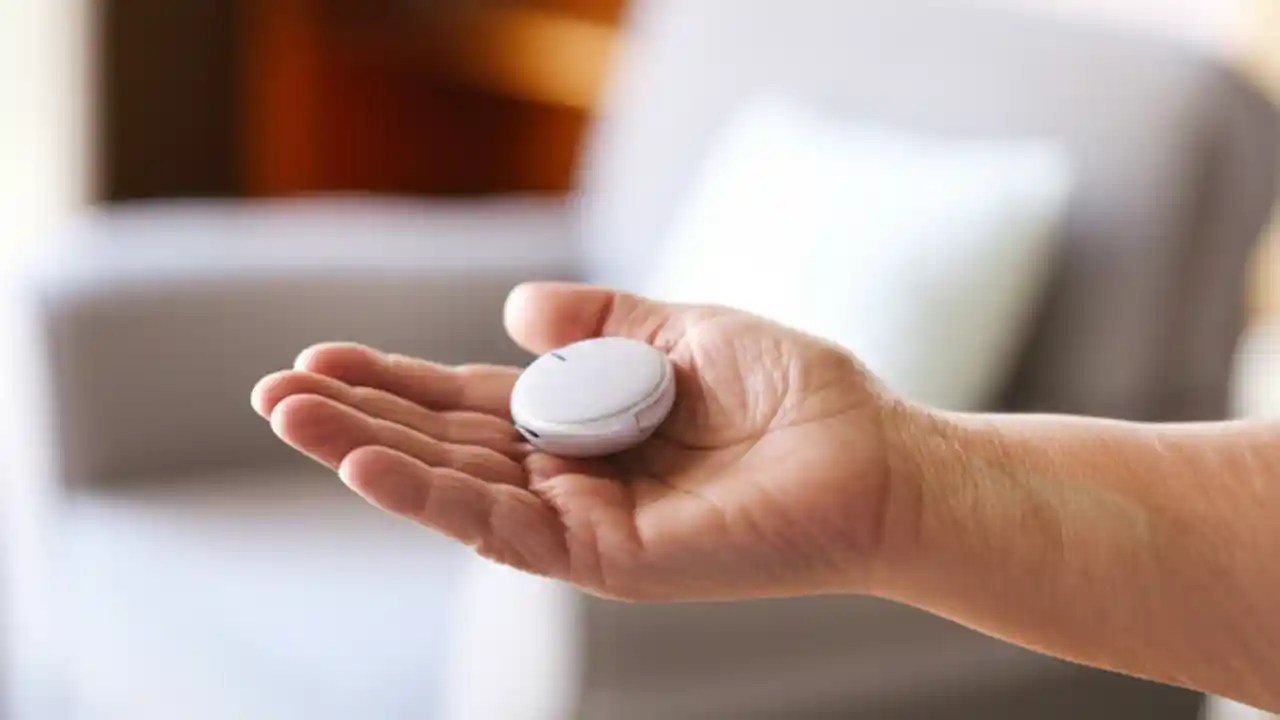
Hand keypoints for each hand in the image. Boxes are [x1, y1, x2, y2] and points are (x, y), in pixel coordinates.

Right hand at [251, 283, 912, 600]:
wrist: (876, 458)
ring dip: (369, 454)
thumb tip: (511, 307)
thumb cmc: (796, 397)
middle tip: (275, 390)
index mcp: (585, 419)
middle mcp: (571, 474)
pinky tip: (370, 464)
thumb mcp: (684, 329)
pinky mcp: (608, 557)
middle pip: (446, 445)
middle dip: (360, 418)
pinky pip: (507, 529)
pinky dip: (435, 498)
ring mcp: (584, 521)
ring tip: (292, 417)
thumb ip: (599, 320)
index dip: (397, 380)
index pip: (470, 402)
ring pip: (457, 489)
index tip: (324, 355)